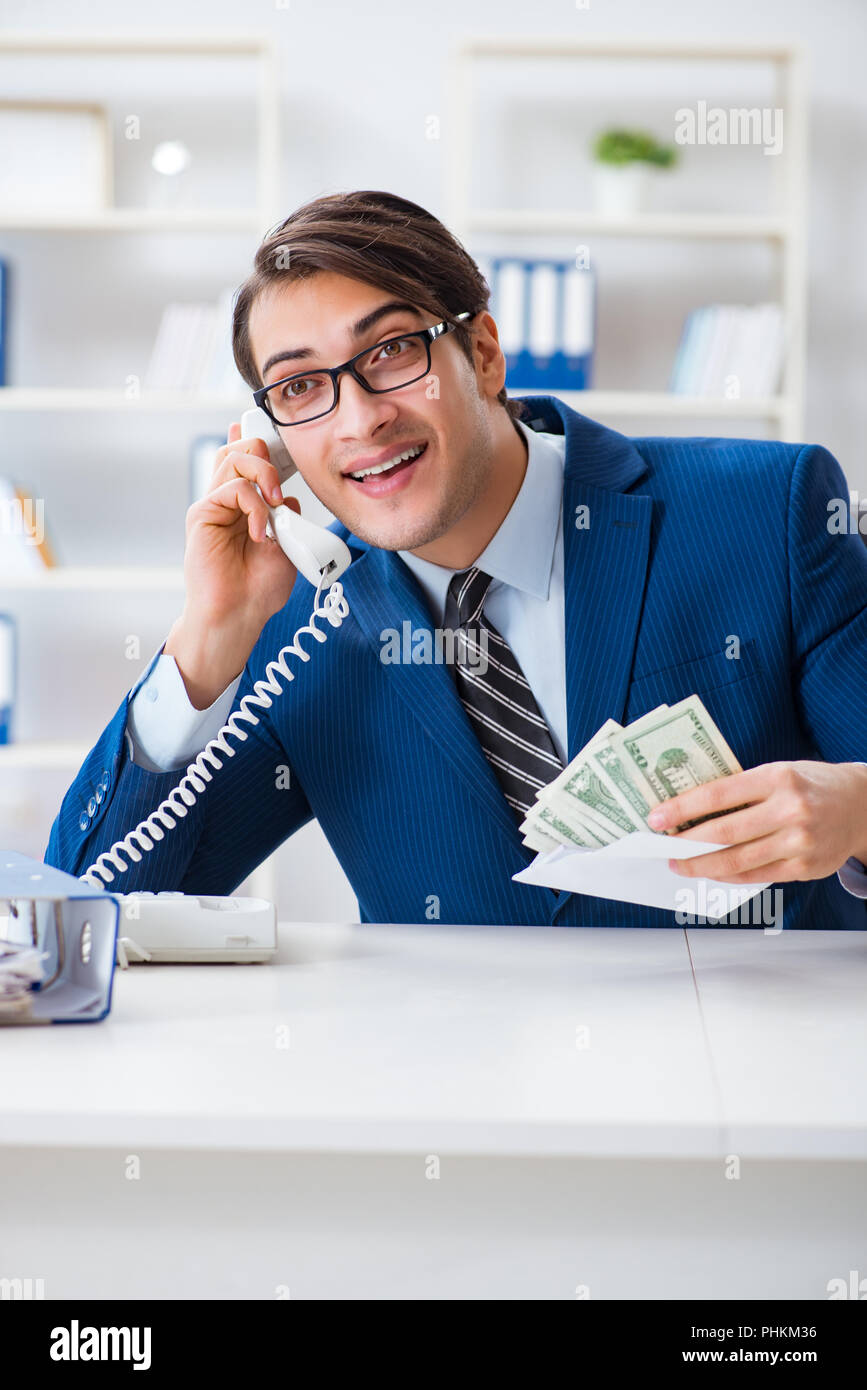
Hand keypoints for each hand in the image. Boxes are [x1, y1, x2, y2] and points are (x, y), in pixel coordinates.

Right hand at [164, 422, 301, 708]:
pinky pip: (233, 489)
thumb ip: (286, 516)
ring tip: (276, 506)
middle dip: (267, 454)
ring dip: (266, 476)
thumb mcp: (286, 545)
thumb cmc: (258, 589)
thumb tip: (287, 497)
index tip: (280, 439)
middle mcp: (227, 501)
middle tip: (281, 484)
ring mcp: (214, 506)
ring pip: (236, 458)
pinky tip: (259, 533)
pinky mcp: (202, 514)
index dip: (261, 443)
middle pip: (241, 449)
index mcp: (246, 507)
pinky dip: (255, 507)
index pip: (248, 461)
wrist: (239, 614)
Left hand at [646, 761, 866, 883]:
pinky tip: (710, 872)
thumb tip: (690, 812)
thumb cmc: (809, 785)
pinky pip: (755, 876)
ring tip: (679, 864)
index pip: (717, 794)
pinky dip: (727, 876)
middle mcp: (790, 810)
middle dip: (684, 844)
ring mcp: (799, 842)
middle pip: (723, 833)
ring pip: (736, 861)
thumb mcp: (777, 772)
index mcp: (777, 778)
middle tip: (661, 848)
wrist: (861, 806)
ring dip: (700, 866)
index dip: (681, 808)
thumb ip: (741, 790)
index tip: (656, 818)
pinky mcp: (805, 868)